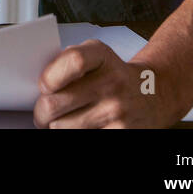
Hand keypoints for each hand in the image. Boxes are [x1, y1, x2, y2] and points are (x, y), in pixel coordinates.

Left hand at [34, 39, 179, 127]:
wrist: (153, 94)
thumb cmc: (114, 74)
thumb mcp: (96, 55)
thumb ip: (67, 60)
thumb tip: (39, 79)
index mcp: (102, 57)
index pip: (73, 61)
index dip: (51, 76)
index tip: (43, 86)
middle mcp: (113, 83)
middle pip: (57, 103)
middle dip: (41, 111)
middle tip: (43, 112)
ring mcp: (118, 111)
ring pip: (62, 127)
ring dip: (56, 125)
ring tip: (61, 119)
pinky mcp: (121, 133)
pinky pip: (82, 138)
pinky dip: (73, 133)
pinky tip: (79, 126)